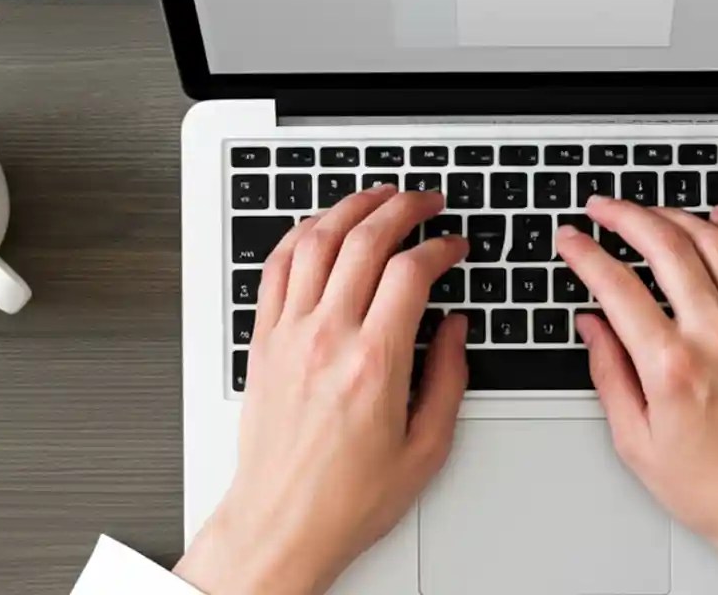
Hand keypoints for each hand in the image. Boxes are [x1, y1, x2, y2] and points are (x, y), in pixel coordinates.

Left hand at [175, 186, 468, 594]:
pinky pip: (277, 269)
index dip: (440, 247)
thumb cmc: (347, 497)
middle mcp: (327, 339)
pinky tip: (319, 225)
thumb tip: (454, 327)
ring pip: (316, 241)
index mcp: (375, 363)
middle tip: (425, 201)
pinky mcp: (263, 342)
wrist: (282, 523)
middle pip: (364, 240)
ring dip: (351, 206)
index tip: (454, 247)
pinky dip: (299, 235)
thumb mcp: (426, 447)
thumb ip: (448, 377)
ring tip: (378, 196)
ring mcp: (289, 336)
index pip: (411, 272)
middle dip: (402, 207)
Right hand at [557, 198, 717, 587]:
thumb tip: (592, 325)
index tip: (571, 240)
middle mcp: (717, 337)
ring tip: (651, 212)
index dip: (585, 253)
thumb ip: (609, 374)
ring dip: (677, 216)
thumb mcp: (636, 443)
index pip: (616, 285)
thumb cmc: (715, 489)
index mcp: (672, 367)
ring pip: (717, 242)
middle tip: (603, 208)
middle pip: (666, 246)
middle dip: (625, 216)